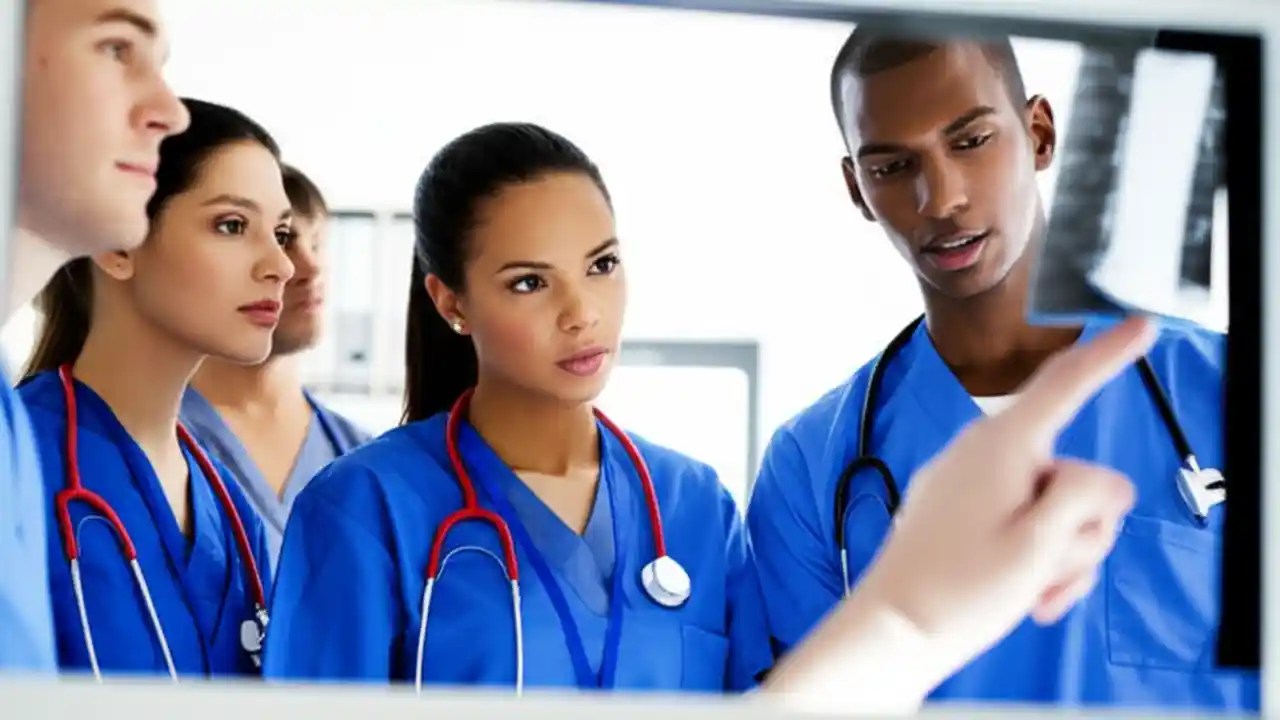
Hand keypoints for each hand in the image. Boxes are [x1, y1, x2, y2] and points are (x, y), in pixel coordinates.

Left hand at [858, 316, 1154, 679]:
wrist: (895, 630)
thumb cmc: (961, 590)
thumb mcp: (1042, 543)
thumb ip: (1086, 496)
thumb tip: (1102, 481)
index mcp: (1002, 445)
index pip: (1067, 383)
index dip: (1110, 354)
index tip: (1141, 326)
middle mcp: (980, 449)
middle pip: (1072, 471)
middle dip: (1082, 527)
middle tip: (1052, 572)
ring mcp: (965, 478)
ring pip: (1050, 505)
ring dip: (1057, 553)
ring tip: (1030, 590)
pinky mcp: (955, 506)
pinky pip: (1015, 520)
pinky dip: (1029, 557)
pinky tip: (1018, 593)